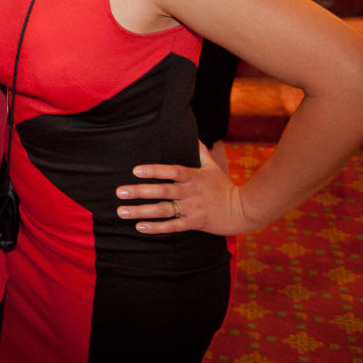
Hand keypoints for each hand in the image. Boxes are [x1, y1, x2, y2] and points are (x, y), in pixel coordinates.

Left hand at [115, 144, 251, 235]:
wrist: (243, 210)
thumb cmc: (224, 186)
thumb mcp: (212, 166)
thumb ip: (200, 151)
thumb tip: (193, 135)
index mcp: (193, 177)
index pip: (171, 172)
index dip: (154, 170)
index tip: (135, 170)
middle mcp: (191, 192)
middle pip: (162, 191)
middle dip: (139, 191)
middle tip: (119, 192)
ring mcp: (192, 209)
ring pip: (163, 210)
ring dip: (141, 211)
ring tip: (122, 211)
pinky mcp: (194, 224)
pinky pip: (172, 226)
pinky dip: (156, 228)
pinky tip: (140, 226)